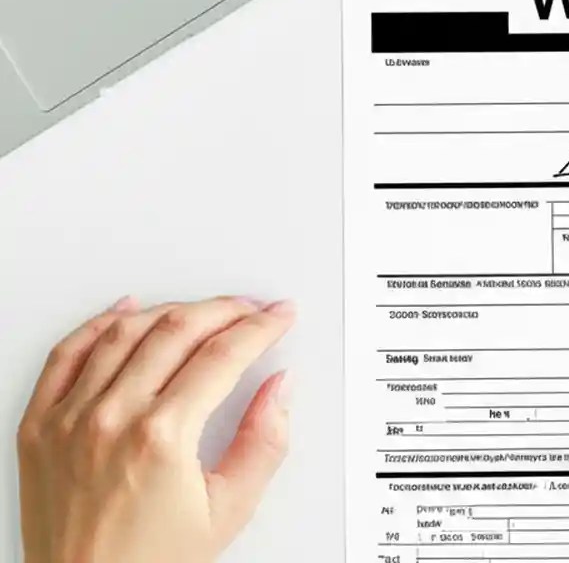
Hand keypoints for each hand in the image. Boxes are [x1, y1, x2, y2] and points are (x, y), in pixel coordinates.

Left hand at [17, 296, 296, 562]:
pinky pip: (66, 354)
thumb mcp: (228, 510)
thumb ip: (264, 442)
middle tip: (249, 309)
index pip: (223, 356)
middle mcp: (111, 419)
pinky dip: (99, 323)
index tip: (277, 317)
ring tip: (201, 310)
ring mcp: (69, 419)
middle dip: (225, 310)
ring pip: (125, 332)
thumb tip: (278, 389)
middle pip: (178, 331)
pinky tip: (124, 311)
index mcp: (162, 438)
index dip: (260, 328)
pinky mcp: (38, 426)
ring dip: (172, 310)